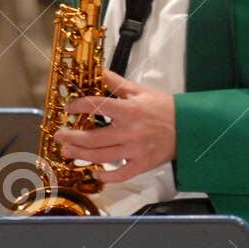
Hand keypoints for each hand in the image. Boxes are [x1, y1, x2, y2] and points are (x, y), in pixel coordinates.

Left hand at [56, 71, 176, 184]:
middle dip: (72, 137)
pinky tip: (95, 172)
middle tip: (59, 136)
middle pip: (93, 138)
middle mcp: (130, 131)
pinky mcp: (142, 164)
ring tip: (68, 152)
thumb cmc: (164, 108)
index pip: (97, 106)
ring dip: (81, 155)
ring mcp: (135, 150)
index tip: (69, 107)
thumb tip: (99, 71)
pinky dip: (106, 176)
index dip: (78, 106)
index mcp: (129, 110)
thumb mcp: (140, 90)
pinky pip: (121, 175)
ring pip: (102, 156)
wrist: (189, 127)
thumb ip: (117, 83)